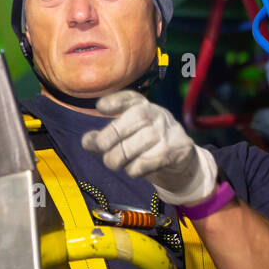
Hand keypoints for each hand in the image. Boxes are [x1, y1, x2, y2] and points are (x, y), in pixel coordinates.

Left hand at [80, 90, 217, 206]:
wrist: (181, 158)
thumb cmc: (146, 143)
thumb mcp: (128, 133)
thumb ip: (106, 136)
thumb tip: (87, 142)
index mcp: (143, 105)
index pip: (129, 98)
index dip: (115, 102)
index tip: (100, 107)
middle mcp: (156, 114)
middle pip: (128, 123)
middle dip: (107, 138)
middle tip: (100, 148)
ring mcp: (165, 133)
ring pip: (132, 148)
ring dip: (118, 159)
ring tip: (115, 162)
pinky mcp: (171, 152)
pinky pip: (143, 164)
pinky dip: (133, 170)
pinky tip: (134, 168)